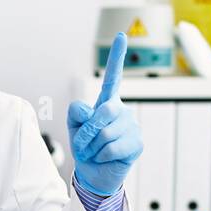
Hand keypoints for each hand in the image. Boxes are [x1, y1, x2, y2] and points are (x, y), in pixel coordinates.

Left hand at [67, 32, 142, 196]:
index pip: (113, 78)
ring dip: (92, 146)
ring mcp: (132, 126)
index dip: (116, 57)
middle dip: (87, 130)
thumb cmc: (85, 149)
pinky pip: (111, 147)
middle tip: (82, 144)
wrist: (94, 175)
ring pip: (105, 132)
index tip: (121, 36)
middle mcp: (122, 111)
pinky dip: (101, 156)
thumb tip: (89, 110)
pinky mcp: (137, 143)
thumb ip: (76, 113)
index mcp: (107, 103)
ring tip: (95, 152)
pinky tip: (104, 158)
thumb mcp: (74, 128)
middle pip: (104, 110)